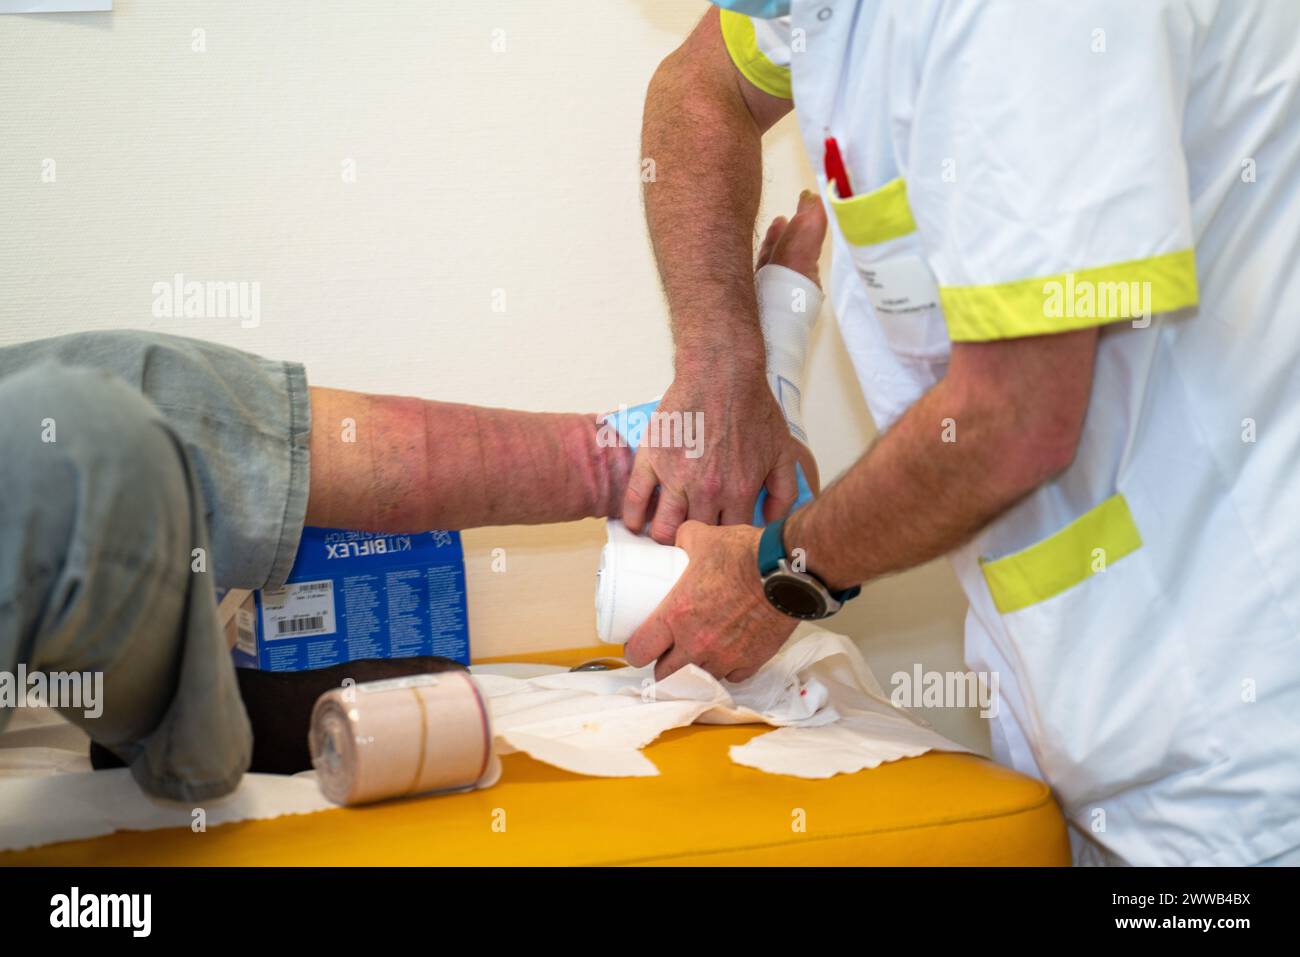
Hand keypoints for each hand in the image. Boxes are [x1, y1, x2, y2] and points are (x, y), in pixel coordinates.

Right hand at [621, 191, 827, 543]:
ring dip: (664, 536)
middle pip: (695, 537)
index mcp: (738, 491)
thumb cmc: (752, 409)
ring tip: (665, 534)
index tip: (721, 544)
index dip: (725, 544)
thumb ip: (782, 493)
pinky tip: (636, 523)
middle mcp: (706, 490)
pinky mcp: (652, 458)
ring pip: (663, 528)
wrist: (722, 373)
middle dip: (695, 544)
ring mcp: (676, 476)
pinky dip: (633, 517)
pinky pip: (635, 499)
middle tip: (692, 543)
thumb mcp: (782, 452)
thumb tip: (771, 524)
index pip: (729, 538)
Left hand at [625, 520, 797, 681]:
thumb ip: (683, 538)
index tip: (640, 644)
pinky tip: (726, 655)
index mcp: (676, 616)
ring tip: (696, 653)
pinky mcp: (751, 662)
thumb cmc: (744, 555)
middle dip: (662, 664)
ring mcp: (724, 657)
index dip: (635, 650)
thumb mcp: (702, 537)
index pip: (640, 651)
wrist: (787, 570)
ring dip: (693, 669)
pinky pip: (731, 677)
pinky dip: (726, 668)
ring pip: (698, 678)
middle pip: (665, 675)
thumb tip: (676, 540)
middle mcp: (696, 643)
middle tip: (667, 650)